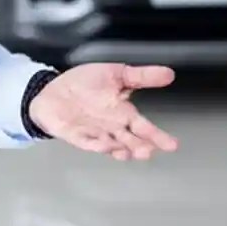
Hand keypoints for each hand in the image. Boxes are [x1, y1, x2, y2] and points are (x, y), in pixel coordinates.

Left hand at [28, 63, 178, 160]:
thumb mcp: (115, 74)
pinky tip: (104, 146)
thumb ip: (141, 76)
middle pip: (129, 140)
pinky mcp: (75, 135)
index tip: (172, 145)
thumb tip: (170, 73)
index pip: (143, 127)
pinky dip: (95, 145)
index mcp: (122, 113)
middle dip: (139, 146)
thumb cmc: (85, 84)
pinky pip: (87, 142)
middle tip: (149, 151)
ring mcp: (94, 133)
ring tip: (131, 152)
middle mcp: (111, 127)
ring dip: (120, 149)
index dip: (157, 136)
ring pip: (111, 145)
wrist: (54, 88)